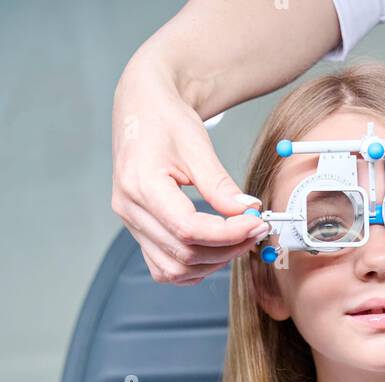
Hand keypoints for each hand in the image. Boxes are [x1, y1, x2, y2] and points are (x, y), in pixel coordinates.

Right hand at [111, 56, 266, 284]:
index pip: (189, 229)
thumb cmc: (164, 119)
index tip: (256, 223)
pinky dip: (192, 268)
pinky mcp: (138, 231)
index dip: (228, 234)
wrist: (142, 109)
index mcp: (140, 184)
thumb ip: (221, 186)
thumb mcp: (198, 146)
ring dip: (211, 263)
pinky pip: (164, 267)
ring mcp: (130, 223)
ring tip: (238, 241)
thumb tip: (249, 212)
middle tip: (255, 231)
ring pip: (173, 270)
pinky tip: (214, 251)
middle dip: (226, 249)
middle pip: (183, 254)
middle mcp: (129, 209)